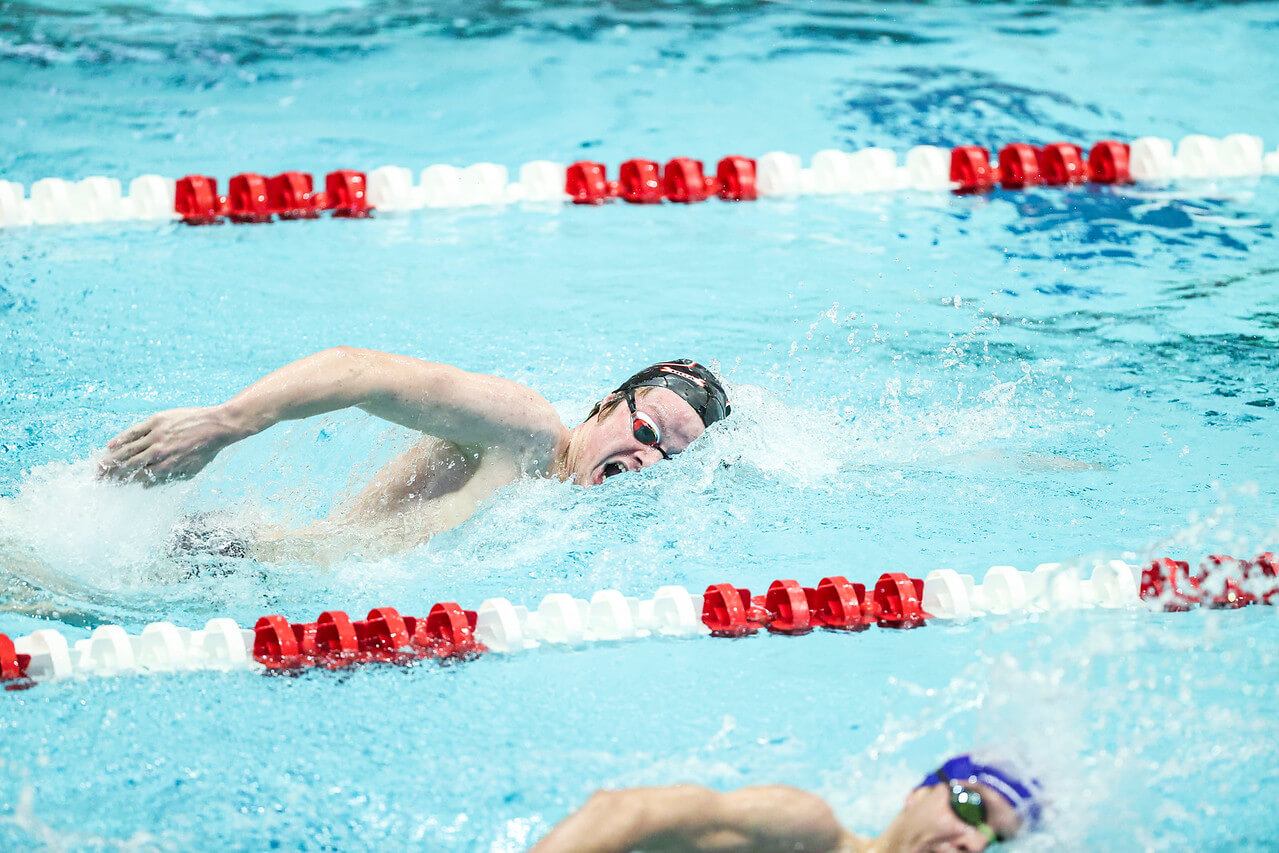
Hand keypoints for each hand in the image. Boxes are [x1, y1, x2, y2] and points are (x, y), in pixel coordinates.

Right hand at [98, 405, 238, 484]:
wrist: (217, 425)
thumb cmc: (204, 450)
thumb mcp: (190, 471)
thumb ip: (166, 480)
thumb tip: (142, 487)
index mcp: (168, 466)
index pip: (138, 477)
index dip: (123, 482)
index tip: (111, 485)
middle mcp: (160, 452)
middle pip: (129, 465)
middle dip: (111, 473)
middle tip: (97, 479)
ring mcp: (157, 435)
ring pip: (128, 449)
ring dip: (110, 459)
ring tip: (98, 466)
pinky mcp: (157, 421)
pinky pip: (134, 431)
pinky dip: (120, 439)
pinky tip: (109, 446)